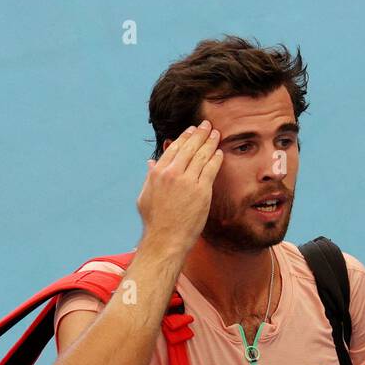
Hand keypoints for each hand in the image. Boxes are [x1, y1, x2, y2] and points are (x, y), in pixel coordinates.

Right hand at [136, 120, 223, 256]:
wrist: (166, 239)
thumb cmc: (154, 221)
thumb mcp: (145, 196)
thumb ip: (150, 177)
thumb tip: (151, 163)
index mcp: (158, 172)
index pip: (174, 148)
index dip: (185, 136)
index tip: (191, 130)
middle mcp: (173, 173)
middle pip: (190, 147)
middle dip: (200, 134)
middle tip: (207, 125)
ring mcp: (188, 181)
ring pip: (202, 156)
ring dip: (210, 142)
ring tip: (216, 134)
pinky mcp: (202, 191)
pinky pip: (211, 169)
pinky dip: (216, 159)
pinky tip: (219, 152)